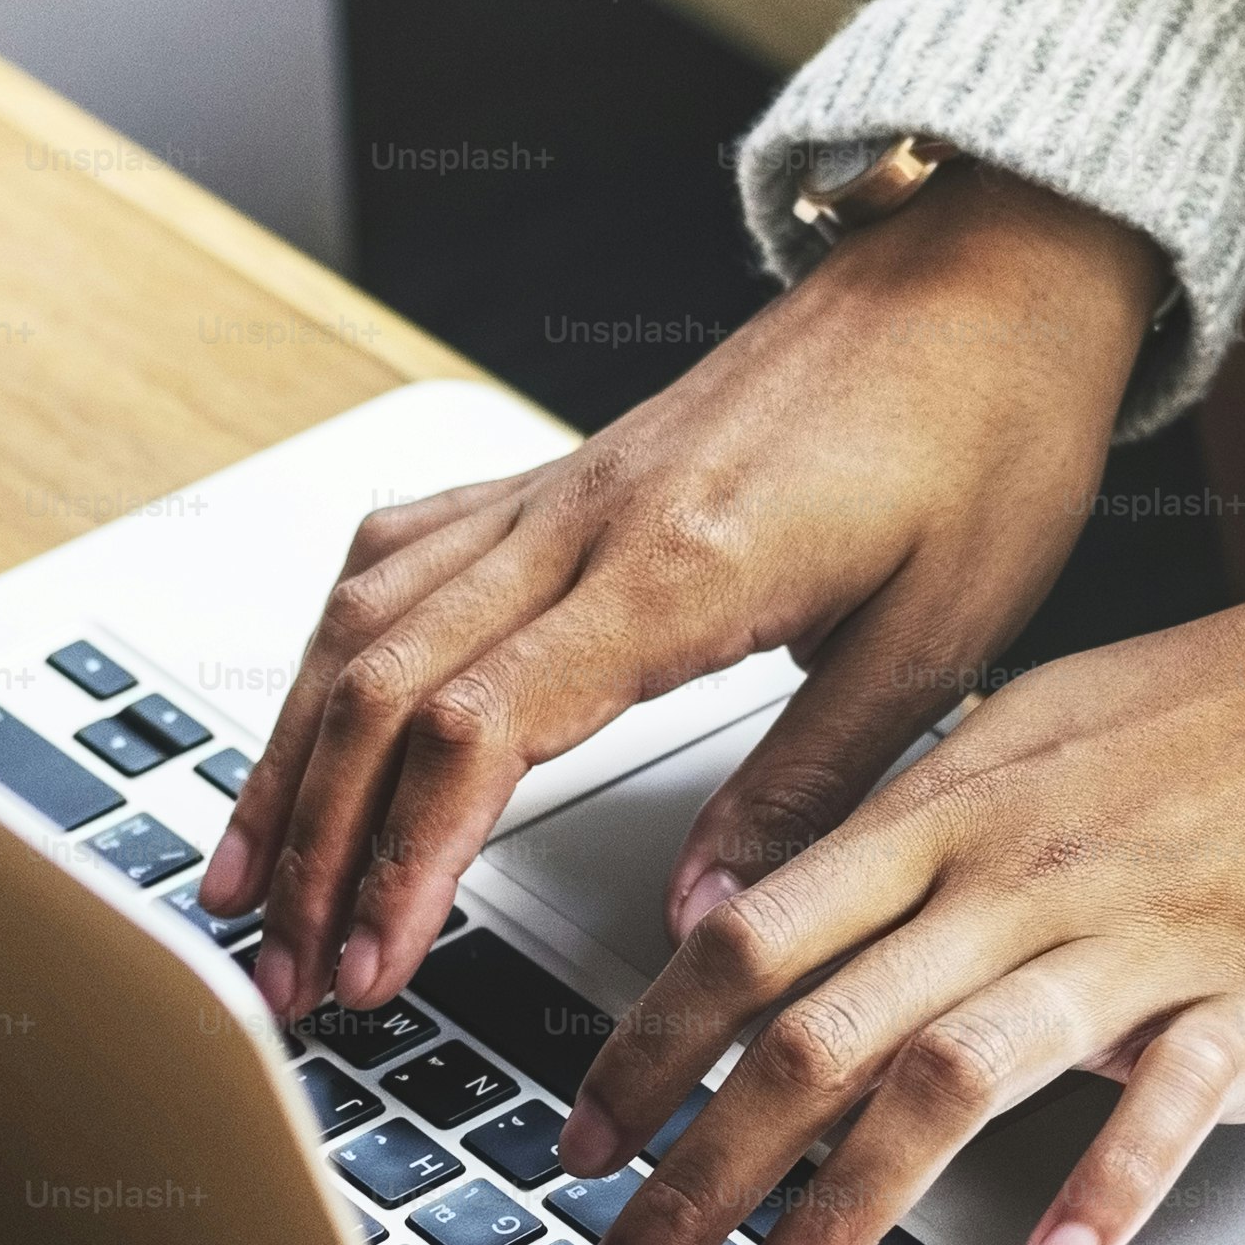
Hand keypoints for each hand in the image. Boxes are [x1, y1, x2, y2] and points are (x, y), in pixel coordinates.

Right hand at [198, 165, 1158, 1015]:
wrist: (991, 272)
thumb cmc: (987, 433)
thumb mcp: (940, 638)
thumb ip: (810, 784)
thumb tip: (704, 917)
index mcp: (681, 567)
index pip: (480, 728)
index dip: (405, 861)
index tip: (379, 963)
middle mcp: (587, 519)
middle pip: (384, 687)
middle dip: (315, 844)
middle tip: (293, 971)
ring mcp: (562, 490)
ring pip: (365, 621)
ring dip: (294, 757)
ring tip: (253, 880)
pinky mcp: (566, 475)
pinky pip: (402, 554)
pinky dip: (336, 647)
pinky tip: (317, 714)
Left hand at [561, 552, 1244, 1244]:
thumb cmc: (1219, 710)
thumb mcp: (1023, 731)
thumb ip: (894, 829)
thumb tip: (755, 911)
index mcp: (949, 811)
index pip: (747, 939)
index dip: (645, 1052)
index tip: (580, 1146)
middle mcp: (1016, 877)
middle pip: (811, 1034)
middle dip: (692, 1176)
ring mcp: (1133, 940)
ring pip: (946, 1077)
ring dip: (838, 1216)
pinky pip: (1162, 1101)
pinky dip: (1102, 1187)